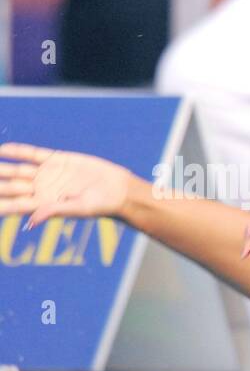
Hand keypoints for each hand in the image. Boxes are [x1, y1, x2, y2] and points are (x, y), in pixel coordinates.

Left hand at [0, 143, 137, 227]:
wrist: (118, 189)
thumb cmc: (101, 205)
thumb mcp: (78, 209)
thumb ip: (53, 211)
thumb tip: (30, 221)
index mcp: (43, 204)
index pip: (14, 205)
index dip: (0, 204)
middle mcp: (42, 189)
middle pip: (11, 187)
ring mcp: (47, 174)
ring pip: (17, 170)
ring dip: (2, 168)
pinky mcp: (57, 160)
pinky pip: (32, 154)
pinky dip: (17, 151)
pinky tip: (3, 149)